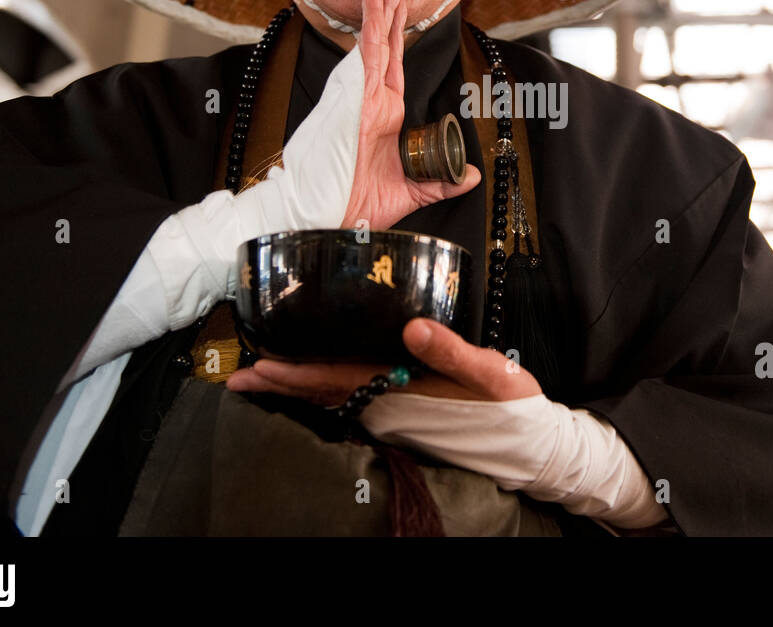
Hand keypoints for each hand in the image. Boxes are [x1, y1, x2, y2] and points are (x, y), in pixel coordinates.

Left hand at [224, 317, 541, 403]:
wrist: (531, 445)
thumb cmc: (512, 409)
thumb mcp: (488, 371)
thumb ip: (450, 350)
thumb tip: (412, 327)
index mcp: (403, 392)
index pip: (336, 381)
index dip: (295, 373)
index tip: (259, 366)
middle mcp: (390, 407)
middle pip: (325, 392)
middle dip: (282, 382)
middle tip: (241, 374)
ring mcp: (395, 413)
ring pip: (335, 397)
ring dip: (299, 386)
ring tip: (264, 376)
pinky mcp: (405, 413)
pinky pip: (355, 400)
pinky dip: (327, 389)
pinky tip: (317, 381)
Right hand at [339, 0, 480, 231]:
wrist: (326, 222)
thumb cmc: (354, 207)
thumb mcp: (411, 191)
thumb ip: (441, 180)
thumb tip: (471, 174)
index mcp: (382, 114)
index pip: (393, 65)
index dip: (399, 35)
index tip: (403, 8)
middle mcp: (370, 102)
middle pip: (383, 46)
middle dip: (389, 11)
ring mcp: (359, 101)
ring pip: (373, 46)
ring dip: (380, 13)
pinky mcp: (353, 104)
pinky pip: (366, 62)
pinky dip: (372, 34)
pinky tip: (376, 11)